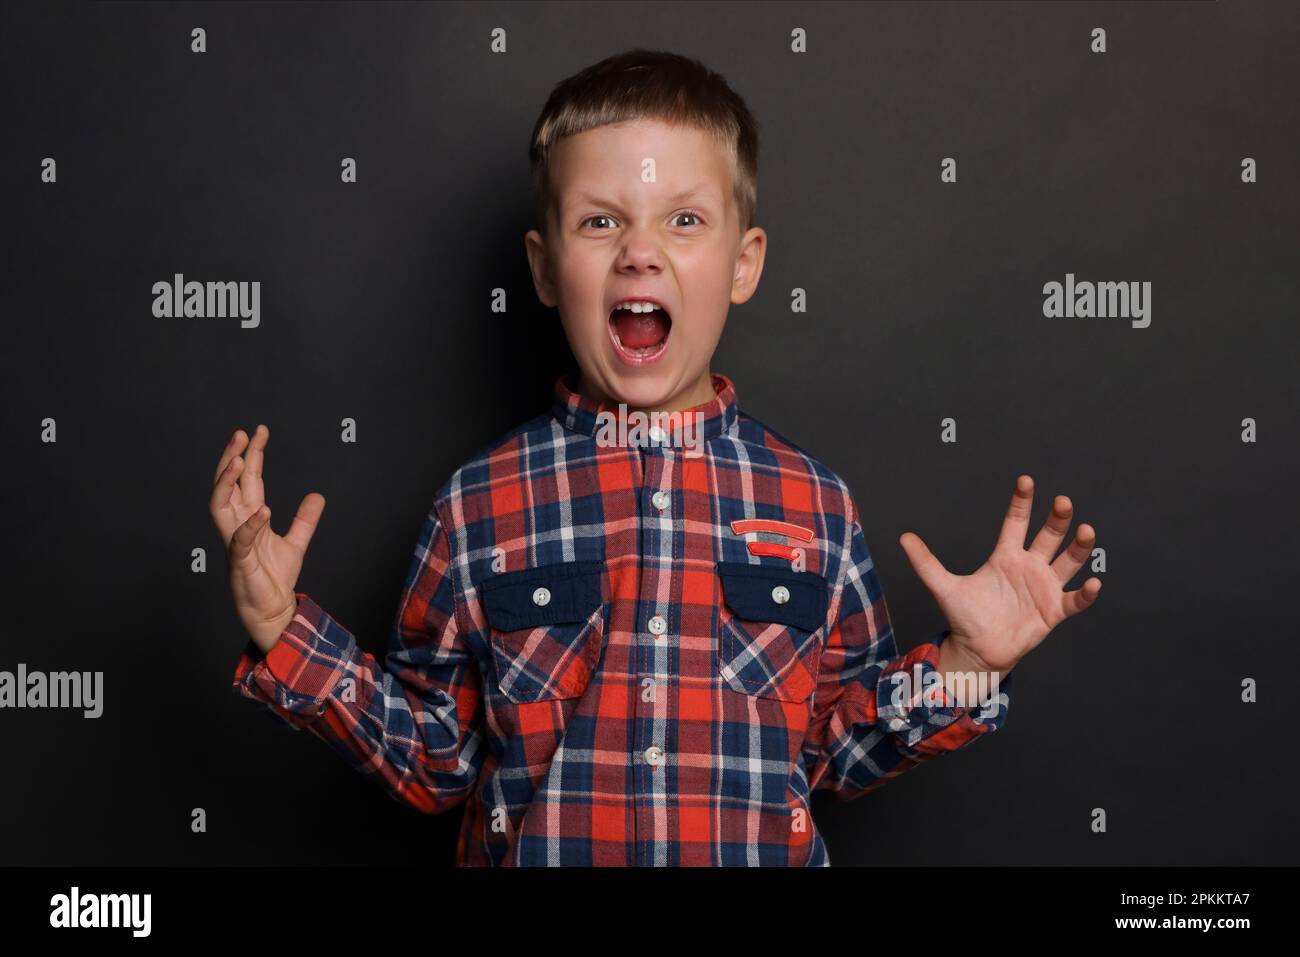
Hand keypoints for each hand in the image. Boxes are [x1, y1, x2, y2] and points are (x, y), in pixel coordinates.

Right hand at [208, 425, 325, 653]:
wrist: (273, 609)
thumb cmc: (275, 578)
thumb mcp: (297, 542)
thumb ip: (305, 519)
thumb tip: (318, 495)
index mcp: (250, 517)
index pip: (248, 480)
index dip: (254, 455)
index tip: (259, 431)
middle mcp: (238, 525)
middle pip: (228, 485)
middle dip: (232, 458)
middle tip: (242, 433)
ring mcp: (235, 542)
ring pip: (220, 505)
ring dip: (227, 481)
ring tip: (239, 459)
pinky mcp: (239, 562)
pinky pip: (239, 539)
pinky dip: (250, 525)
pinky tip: (263, 510)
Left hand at [898, 474, 1100, 674]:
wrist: (978, 649)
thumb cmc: (965, 616)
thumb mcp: (944, 587)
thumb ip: (925, 563)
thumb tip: (903, 537)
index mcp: (1005, 556)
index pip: (1016, 522)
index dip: (1021, 502)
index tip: (1025, 480)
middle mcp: (1029, 566)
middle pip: (1048, 536)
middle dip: (1057, 518)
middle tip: (1062, 501)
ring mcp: (1044, 587)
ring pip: (1068, 562)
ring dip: (1079, 547)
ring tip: (1086, 530)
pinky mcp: (1054, 611)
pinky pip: (1075, 600)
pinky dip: (1086, 593)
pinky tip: (1094, 583)